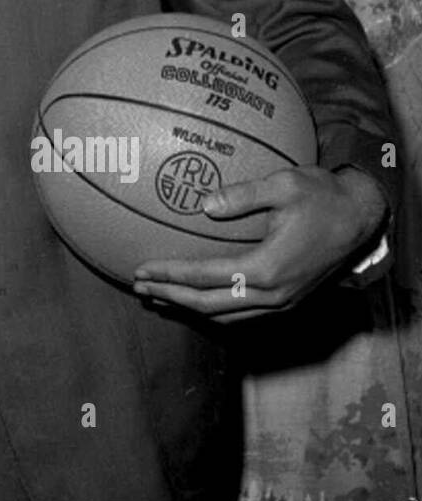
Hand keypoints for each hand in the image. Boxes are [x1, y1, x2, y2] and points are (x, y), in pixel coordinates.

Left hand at [133, 165, 387, 320]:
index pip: (205, 277)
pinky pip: (243, 313)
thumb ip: (243, 196)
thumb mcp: (283, 185)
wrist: (361, 217)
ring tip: (159, 298)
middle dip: (170, 298)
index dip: (169, 275)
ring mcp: (283, 301)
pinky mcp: (289, 299)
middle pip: (210, 304)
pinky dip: (215, 310)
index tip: (140, 270)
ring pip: (226, 315)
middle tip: (138, 288)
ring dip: (190, 308)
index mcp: (266, 268)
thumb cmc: (321, 195)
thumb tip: (205, 206)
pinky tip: (198, 300)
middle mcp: (273, 293)